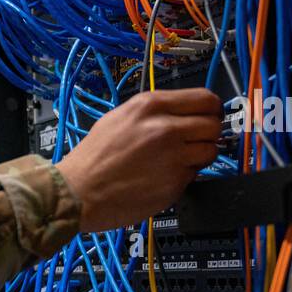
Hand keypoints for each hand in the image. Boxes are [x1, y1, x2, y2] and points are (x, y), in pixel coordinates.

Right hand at [54, 87, 221, 232]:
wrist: (77, 192)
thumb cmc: (93, 159)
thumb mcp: (119, 117)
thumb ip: (153, 112)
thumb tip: (181, 112)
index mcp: (150, 106)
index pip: (205, 99)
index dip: (211, 110)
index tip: (209, 116)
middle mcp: (165, 128)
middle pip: (213, 125)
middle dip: (208, 134)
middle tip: (194, 141)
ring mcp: (172, 157)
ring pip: (210, 151)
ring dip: (199, 156)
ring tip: (177, 161)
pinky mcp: (174, 183)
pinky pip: (194, 175)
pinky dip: (184, 176)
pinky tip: (161, 177)